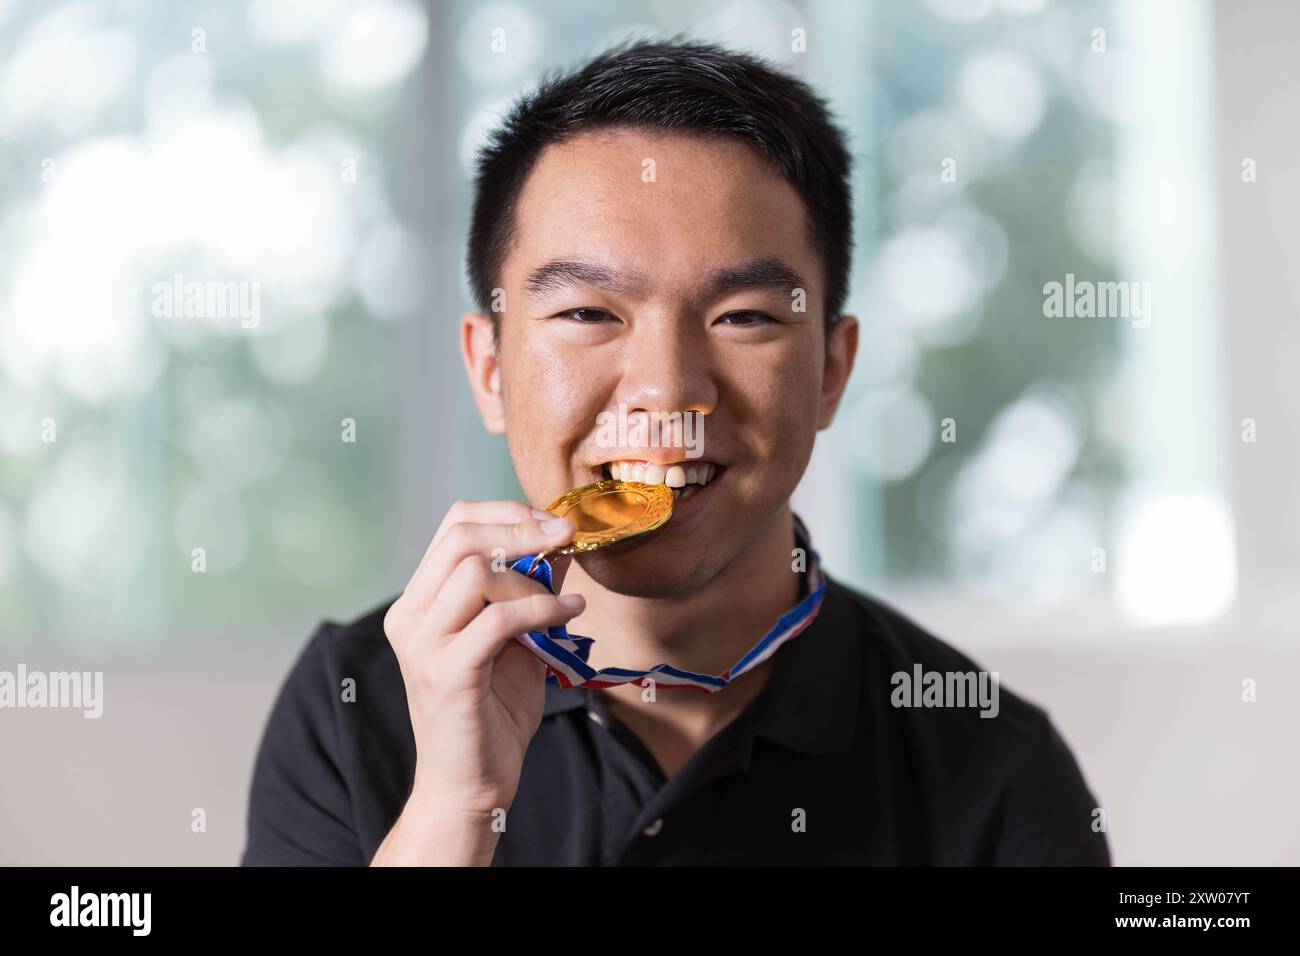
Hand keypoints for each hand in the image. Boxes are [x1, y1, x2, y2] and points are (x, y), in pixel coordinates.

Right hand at [371, 499, 580, 864]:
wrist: (471, 786)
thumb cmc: (492, 712)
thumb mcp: (516, 638)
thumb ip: (529, 590)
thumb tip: (561, 542)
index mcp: (418, 602)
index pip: (454, 524)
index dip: (507, 512)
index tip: (553, 522)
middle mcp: (409, 617)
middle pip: (461, 536)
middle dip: (521, 528)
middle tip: (566, 537)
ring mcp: (422, 644)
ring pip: (476, 571)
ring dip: (532, 579)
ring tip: (563, 602)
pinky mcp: (447, 672)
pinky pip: (499, 619)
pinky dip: (542, 610)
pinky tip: (568, 616)